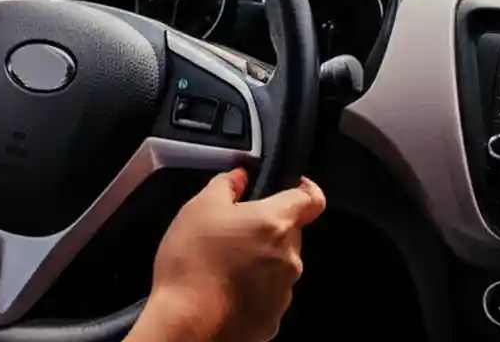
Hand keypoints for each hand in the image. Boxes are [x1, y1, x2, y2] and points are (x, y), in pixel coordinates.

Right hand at [128, 170, 326, 341]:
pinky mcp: (272, 319)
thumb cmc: (192, 263)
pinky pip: (268, 296)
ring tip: (224, 266)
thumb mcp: (199, 208)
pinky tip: (225, 291)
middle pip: (290, 234)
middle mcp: (289, 257)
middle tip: (235, 233)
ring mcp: (284, 292)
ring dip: (260, 262)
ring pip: (279, 266)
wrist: (186, 323)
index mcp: (276, 223)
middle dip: (268, 230)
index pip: (313, 199)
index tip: (293, 187)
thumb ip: (225, 185)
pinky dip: (252, 291)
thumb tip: (238, 176)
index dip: (305, 189)